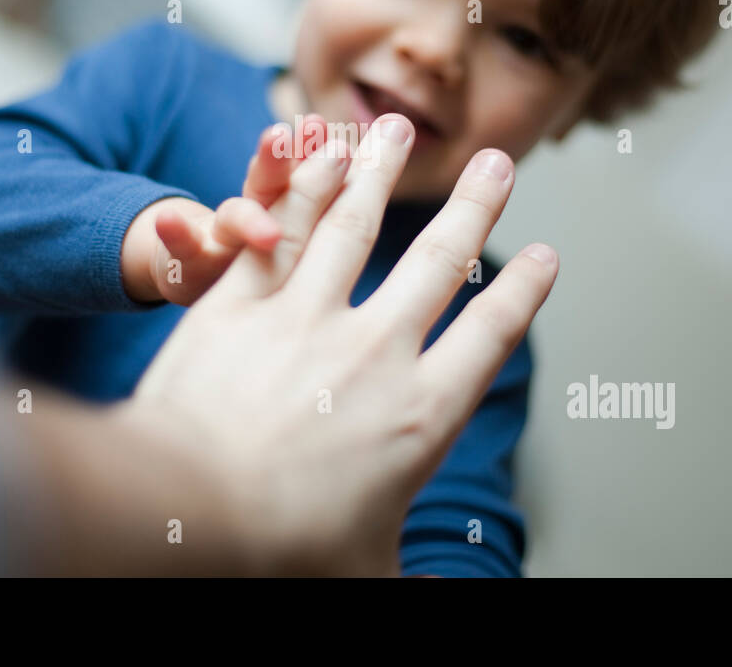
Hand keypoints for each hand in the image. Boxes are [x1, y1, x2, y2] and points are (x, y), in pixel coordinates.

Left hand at [132, 113, 558, 575]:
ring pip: (354, 226)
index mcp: (419, 416)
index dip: (523, 293)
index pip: (490, 338)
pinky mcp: (239, 306)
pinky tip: (313, 153)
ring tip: (397, 128)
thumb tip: (443, 603)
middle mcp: (373, 353)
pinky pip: (278, 234)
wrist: (185, 517)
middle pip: (438, 263)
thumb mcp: (367, 574)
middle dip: (473, 207)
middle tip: (497, 162)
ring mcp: (305, 320)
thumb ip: (412, 576)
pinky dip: (298, 189)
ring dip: (379, 172)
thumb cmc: (276, 556)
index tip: (546, 256)